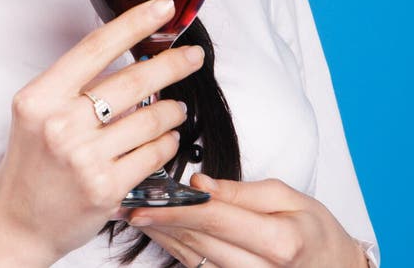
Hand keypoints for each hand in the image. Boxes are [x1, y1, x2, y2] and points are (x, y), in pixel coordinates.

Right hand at [0, 0, 204, 267]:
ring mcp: (84, 158)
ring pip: (150, 118)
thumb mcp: (39, 110)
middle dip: (172, 64)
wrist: (17, 221)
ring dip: (173, 109)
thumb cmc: (32, 161)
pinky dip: (167, 142)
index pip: (97, 46)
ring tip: (177, 107)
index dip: (135, 22)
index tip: (162, 8)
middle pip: (133, 80)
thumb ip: (76, 83)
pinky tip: (166, 138)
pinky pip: (153, 154)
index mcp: (41, 97)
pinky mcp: (106, 188)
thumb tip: (130, 50)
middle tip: (192, 56)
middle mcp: (61, 124)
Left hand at [129, 173, 368, 266]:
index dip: (176, 210)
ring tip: (137, 217)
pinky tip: (162, 234)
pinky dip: (179, 251)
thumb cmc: (316, 230)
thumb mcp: (289, 197)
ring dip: (163, 238)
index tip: (146, 203)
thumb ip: (242, 192)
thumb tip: (201, 184)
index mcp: (278, 240)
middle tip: (128, 206)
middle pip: (199, 242)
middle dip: (161, 224)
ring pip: (195, 259)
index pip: (215, 220)